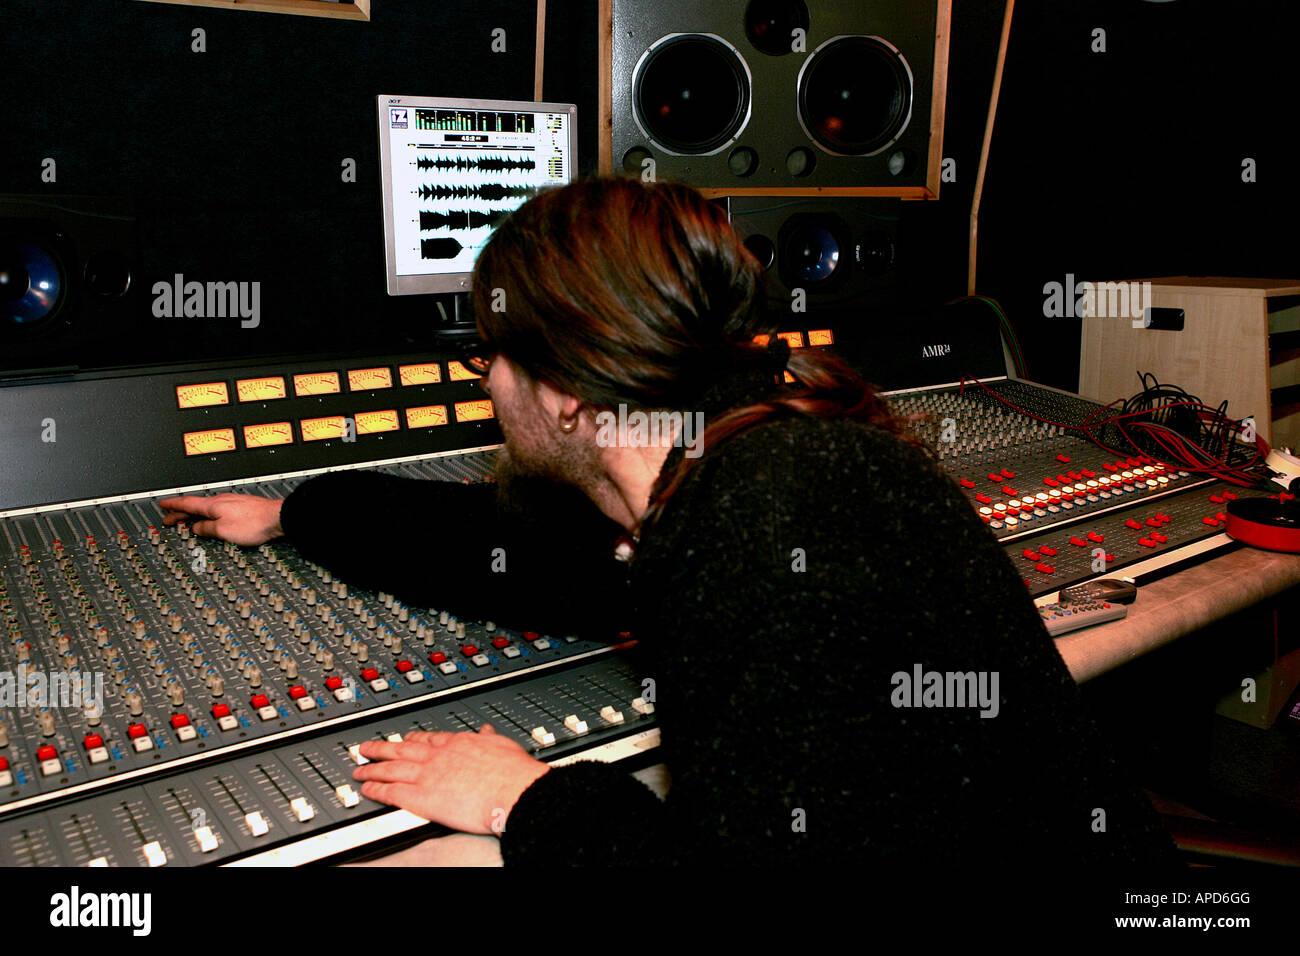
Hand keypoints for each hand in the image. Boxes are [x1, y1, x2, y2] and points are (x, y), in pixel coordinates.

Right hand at [159, 493, 284, 545]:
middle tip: (169, 519)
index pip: (186, 503)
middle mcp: (221, 501)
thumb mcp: (223, 531)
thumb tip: (197, 528)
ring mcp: (232, 503)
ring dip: (194, 514)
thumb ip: (207, 529)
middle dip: (180, 512)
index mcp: (212, 505)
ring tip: (187, 521)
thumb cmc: (255, 522)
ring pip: (207, 508)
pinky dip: (208, 515)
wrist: (279, 517)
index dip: (172, 505)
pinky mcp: (242, 508)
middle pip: (195, 506)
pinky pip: (218, 510)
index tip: (163, 504)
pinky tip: (211, 520)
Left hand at [353, 724, 549, 834]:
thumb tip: (486, 729)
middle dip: (382, 748)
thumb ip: (488, 736)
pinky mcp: (422, 797)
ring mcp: (428, 775)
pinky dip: (377, 789)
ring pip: (391, 768)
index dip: (411, 739)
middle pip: (402, 749)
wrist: (513, 790)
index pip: (427, 739)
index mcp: (458, 742)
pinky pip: (392, 791)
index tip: (403, 738)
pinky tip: (367, 789)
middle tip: (366, 747)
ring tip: (359, 768)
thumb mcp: (501, 743)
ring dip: (372, 768)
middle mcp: (438, 756)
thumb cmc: (513, 771)